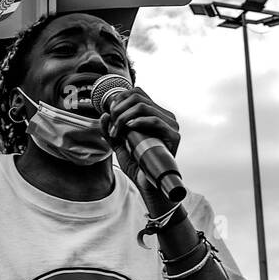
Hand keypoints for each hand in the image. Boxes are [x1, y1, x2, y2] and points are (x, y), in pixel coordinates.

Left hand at [98, 86, 180, 202]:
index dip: (119, 99)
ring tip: (116, 132)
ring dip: (124, 117)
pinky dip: (139, 121)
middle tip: (111, 127)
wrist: (149, 186)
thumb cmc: (138, 165)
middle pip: (138, 97)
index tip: (109, 115)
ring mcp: (171, 125)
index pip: (137, 93)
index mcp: (155, 114)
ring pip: (144, 106)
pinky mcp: (174, 136)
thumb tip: (104, 114)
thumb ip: (110, 131)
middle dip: (118, 110)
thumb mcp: (119, 146)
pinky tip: (129, 127)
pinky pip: (155, 120)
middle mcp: (165, 116)